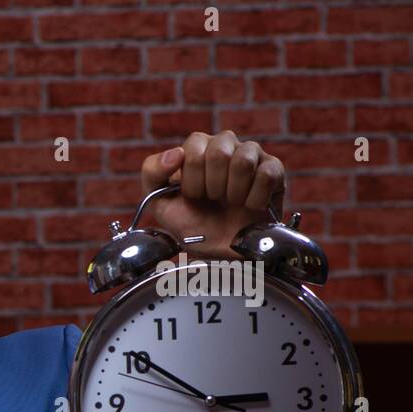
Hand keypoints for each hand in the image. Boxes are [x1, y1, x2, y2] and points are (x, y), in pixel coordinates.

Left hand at [140, 131, 285, 258]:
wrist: (218, 251)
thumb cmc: (190, 224)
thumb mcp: (159, 202)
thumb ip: (152, 172)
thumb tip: (177, 153)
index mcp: (198, 148)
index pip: (195, 144)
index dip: (191, 177)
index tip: (192, 195)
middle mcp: (226, 145)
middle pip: (219, 150)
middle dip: (211, 186)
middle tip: (212, 200)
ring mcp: (252, 155)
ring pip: (244, 160)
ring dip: (232, 192)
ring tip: (230, 203)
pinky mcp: (274, 170)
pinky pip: (267, 174)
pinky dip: (254, 199)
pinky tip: (249, 207)